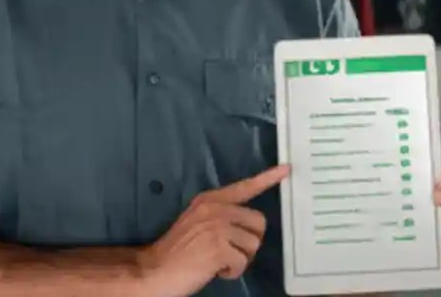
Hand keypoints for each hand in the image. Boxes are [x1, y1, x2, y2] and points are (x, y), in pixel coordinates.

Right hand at [139, 164, 290, 296]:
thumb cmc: (177, 251)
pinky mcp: (218, 248)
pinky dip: (232, 272)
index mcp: (210, 200)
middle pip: (258, 222)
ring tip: (219, 262)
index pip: (244, 187)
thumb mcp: (198, 223)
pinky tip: (216, 270)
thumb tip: (249, 226)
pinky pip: (243, 262)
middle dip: (250, 242)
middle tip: (230, 252)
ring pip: (253, 244)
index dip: (267, 178)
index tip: (286, 169)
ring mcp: (217, 227)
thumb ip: (221, 217)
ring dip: (240, 259)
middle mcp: (215, 209)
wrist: (154, 270)